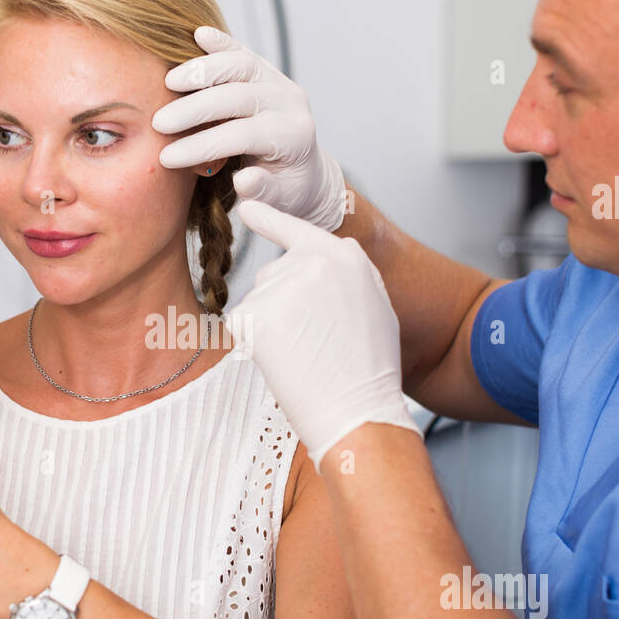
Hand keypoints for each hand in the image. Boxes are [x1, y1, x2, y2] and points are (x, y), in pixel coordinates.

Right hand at [153, 27, 346, 231]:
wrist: (305, 171)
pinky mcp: (269, 71)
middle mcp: (290, 104)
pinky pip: (244, 52)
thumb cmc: (285, 189)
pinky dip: (221, 43)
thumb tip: (243, 180)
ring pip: (241, 66)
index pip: (241, 136)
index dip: (201, 147)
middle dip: (194, 109)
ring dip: (202, 71)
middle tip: (158, 123)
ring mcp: (280, 83)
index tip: (166, 157)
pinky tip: (199, 35)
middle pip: (237, 97)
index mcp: (293, 138)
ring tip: (168, 82)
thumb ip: (261, 191)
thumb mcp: (277, 201)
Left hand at [225, 201, 421, 470]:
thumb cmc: (369, 369)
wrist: (358, 409)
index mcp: (344, 256)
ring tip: (304, 354)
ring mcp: (282, 286)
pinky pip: (242, 325)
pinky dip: (254, 346)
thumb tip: (334, 251)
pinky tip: (284, 360)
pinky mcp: (257, 314)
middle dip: (282, 306)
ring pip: (257, 302)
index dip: (270, 220)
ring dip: (270, 328)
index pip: (297, 230)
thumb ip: (349, 273)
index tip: (247, 208)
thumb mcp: (375, 305)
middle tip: (314, 342)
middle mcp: (312, 262)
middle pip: (272, 276)